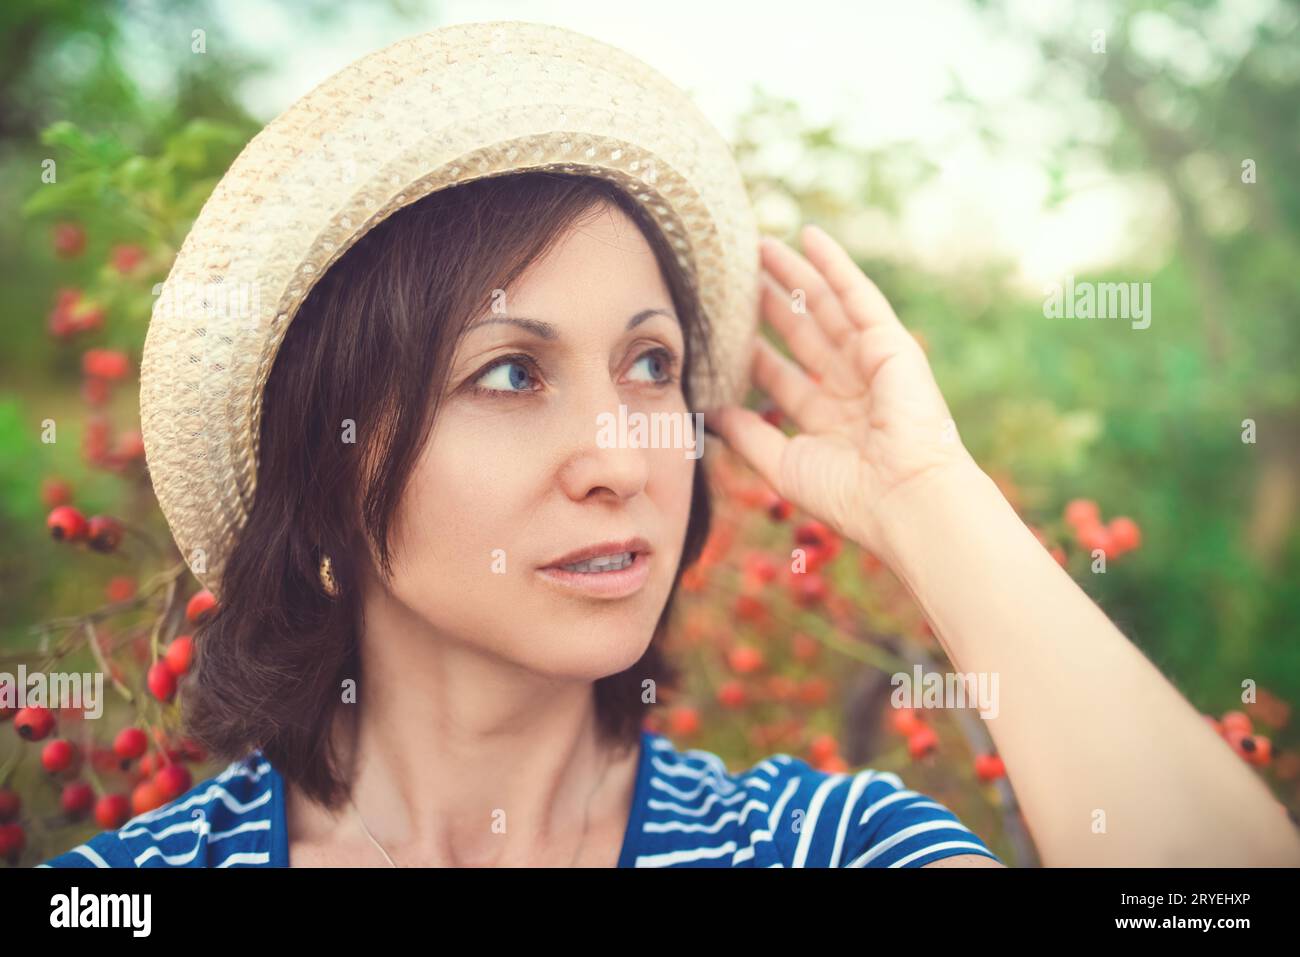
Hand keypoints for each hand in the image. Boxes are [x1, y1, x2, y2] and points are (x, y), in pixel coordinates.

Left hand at [704, 225, 980, 561]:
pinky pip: (858, 294)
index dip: (752, 351)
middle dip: (768, 303)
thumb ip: (747, 435)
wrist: (903, 499)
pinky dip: (835, 264)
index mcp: (827, 419)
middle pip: (800, 334)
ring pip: (824, 307)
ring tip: (759, 246)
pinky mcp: (890, 342)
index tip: (718, 328)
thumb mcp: (783, 464)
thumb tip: (709, 412)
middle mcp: (849, 387)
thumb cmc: (849, 496)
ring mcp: (871, 362)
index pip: (780, 376)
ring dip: (794, 274)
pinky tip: (810, 236)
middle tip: (735, 273)